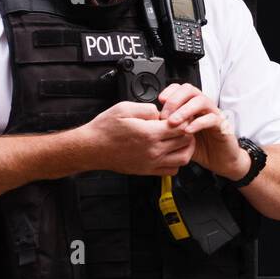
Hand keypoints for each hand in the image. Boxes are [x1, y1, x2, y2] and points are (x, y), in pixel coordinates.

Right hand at [79, 100, 195, 176]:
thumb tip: (161, 112)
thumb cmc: (105, 129)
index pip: (182, 127)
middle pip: (185, 141)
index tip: (180, 115)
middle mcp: (153, 150)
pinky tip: (170, 151)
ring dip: (186, 147)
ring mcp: (151, 162)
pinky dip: (176, 161)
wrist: (91, 148)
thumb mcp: (125, 108)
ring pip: (183, 158)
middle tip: (181, 124)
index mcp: (149, 133)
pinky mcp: (147, 170)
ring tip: (180, 139)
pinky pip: (171, 170)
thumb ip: (148, 108)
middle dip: (187, 131)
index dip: (184, 118)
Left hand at [155, 83, 249, 180]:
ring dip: (184, 110)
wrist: (220, 160)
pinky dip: (198, 123)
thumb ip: (168, 127)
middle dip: (174, 100)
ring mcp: (214, 114)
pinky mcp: (223, 125)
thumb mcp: (179, 136)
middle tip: (165, 116)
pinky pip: (211, 119)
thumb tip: (151, 122)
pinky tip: (188, 131)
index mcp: (192, 106)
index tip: (160, 102)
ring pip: (201, 101)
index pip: (181, 88)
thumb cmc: (200, 147)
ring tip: (173, 122)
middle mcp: (203, 107)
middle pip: (190, 90)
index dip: (169, 92)